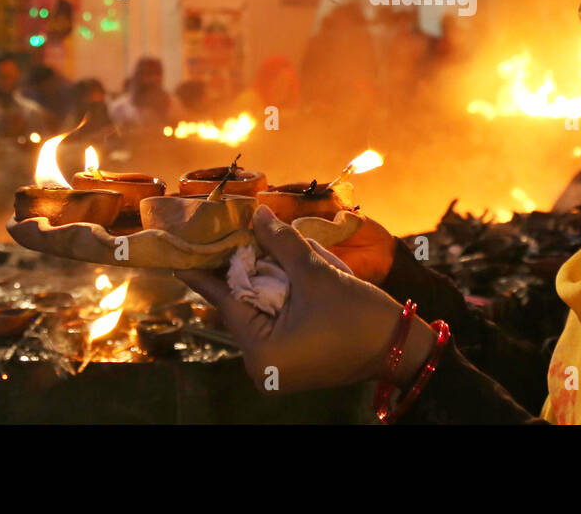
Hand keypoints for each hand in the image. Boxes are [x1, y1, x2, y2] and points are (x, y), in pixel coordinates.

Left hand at [176, 205, 434, 393]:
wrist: (403, 348)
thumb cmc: (360, 316)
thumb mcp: (317, 274)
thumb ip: (283, 244)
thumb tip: (257, 214)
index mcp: (261, 353)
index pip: (225, 301)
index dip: (204, 271)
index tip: (178, 253)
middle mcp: (262, 366)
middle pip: (241, 306)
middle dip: (236, 269)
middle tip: (217, 235)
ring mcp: (278, 366)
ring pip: (258, 311)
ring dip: (258, 280)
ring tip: (244, 244)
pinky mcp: (293, 360)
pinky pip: (274, 321)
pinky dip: (273, 295)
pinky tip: (271, 267)